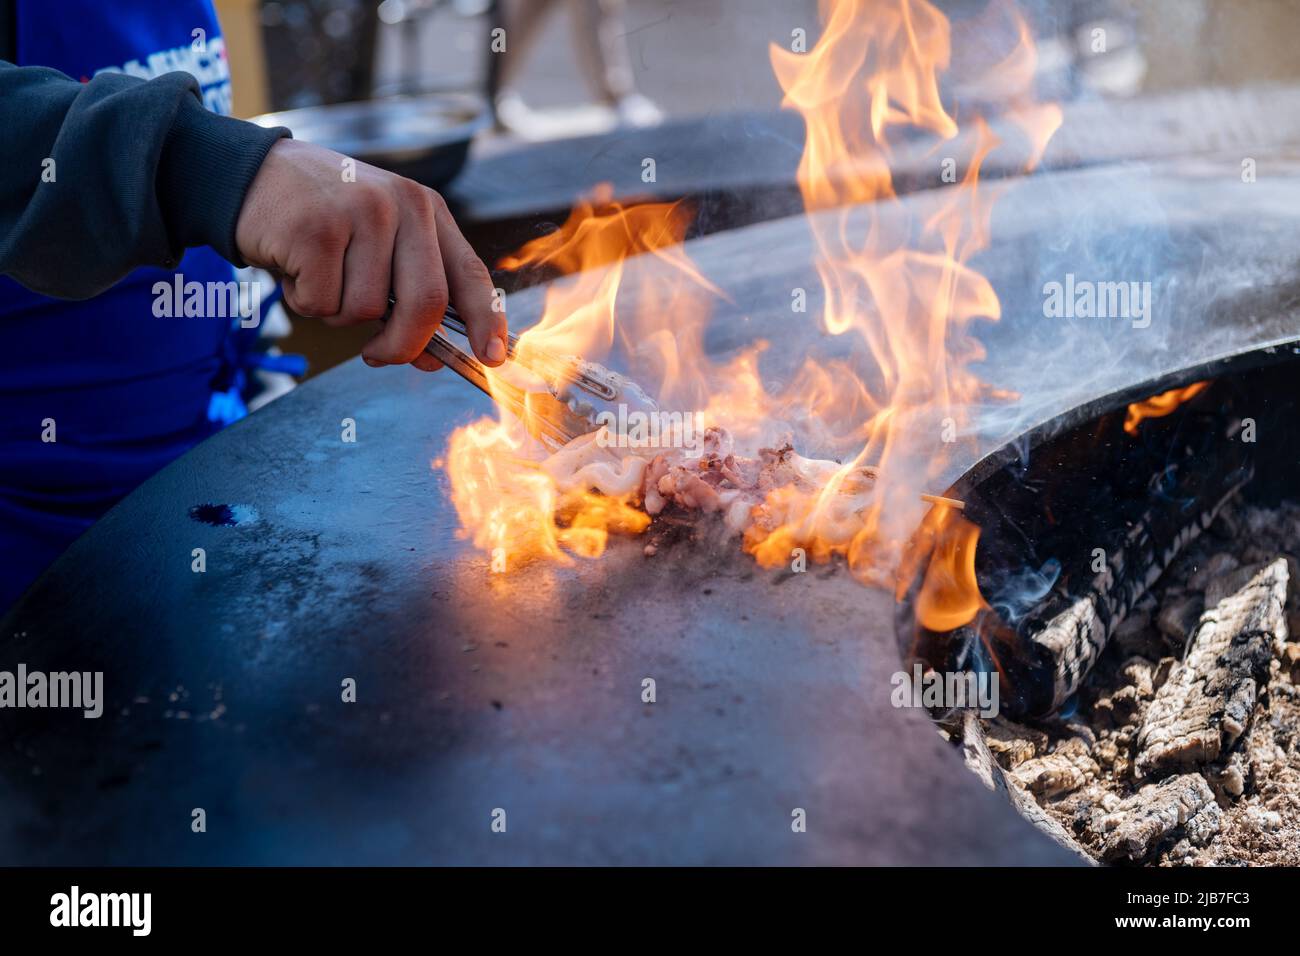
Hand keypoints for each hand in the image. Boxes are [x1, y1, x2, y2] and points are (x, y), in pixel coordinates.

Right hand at [234, 138, 505, 370]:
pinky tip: (295, 268)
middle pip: (426, 303)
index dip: (486, 320)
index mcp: (427, 210)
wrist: (251, 176)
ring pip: (367, 310)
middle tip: (376, 355)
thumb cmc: (322, 221)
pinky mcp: (316, 229)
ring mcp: (361, 212)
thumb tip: (430, 359)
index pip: (470, 273)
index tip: (493, 357)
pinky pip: (323, 303)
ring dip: (337, 313)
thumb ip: (408, 293)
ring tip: (319, 275)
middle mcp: (402, 205)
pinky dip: (304, 302)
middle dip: (403, 344)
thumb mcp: (378, 243)